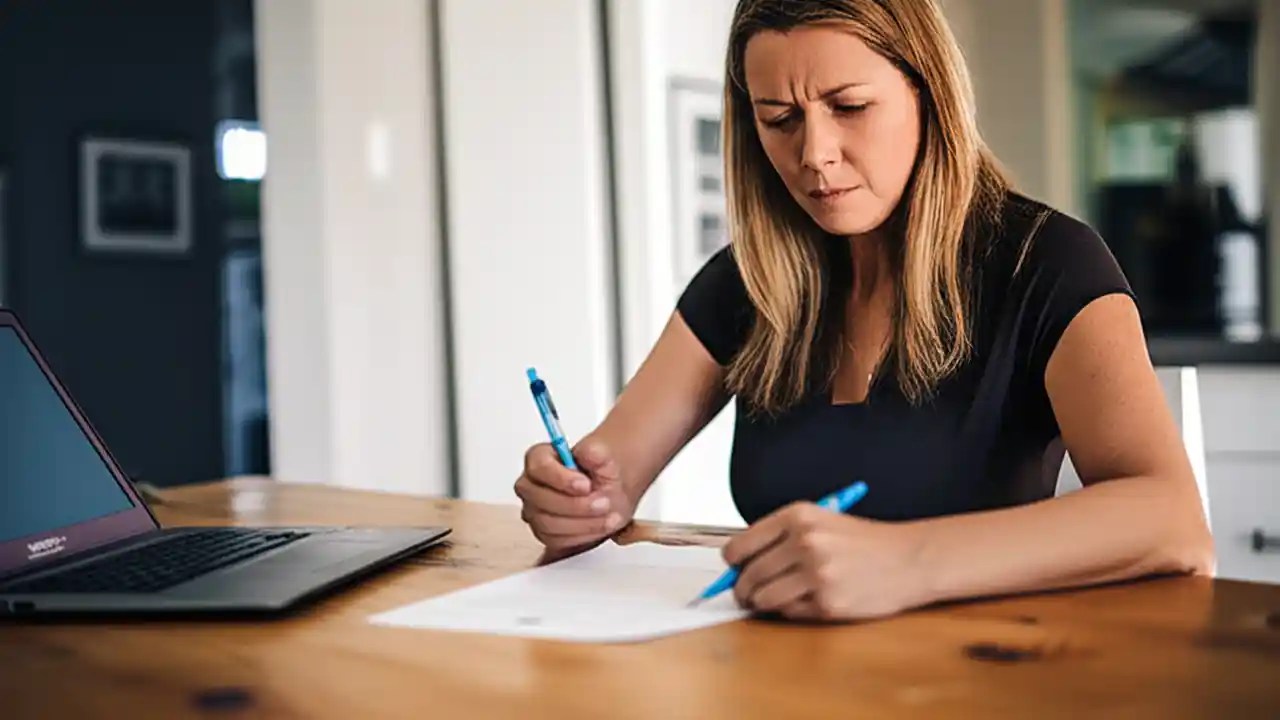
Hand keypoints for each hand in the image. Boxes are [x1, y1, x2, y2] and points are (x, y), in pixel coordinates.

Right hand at [515, 437, 634, 559]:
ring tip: (609, 516)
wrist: (609, 490)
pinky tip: (601, 526)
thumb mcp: (605, 457)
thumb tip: (588, 454)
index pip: (538, 466)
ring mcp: (534, 511)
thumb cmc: (601, 471)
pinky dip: (583, 536)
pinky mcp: (544, 533)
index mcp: (539, 458)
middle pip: (541, 499)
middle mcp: (530, 485)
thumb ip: (595, 453)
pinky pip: (557, 540)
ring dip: (583, 523)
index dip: (561, 478)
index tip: (586, 485)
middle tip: (604, 503)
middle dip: (576, 505)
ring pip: (548, 523)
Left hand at [722, 502, 930, 620]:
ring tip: (769, 600)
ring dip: (760, 603)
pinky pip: (789, 613)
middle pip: (749, 575)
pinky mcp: (828, 603)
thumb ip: (780, 537)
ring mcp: (817, 574)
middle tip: (744, 594)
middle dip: (741, 589)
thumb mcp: (820, 522)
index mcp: (798, 516)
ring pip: (763, 598)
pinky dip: (788, 611)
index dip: (731, 563)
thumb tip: (738, 563)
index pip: (740, 545)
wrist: (909, 559)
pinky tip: (804, 602)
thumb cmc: (863, 542)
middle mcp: (805, 542)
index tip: (732, 570)